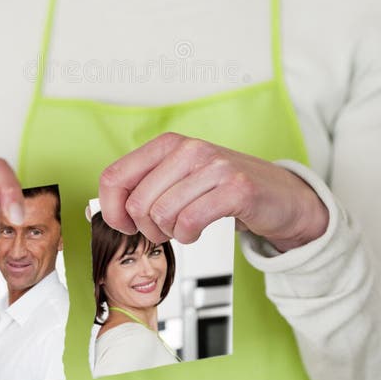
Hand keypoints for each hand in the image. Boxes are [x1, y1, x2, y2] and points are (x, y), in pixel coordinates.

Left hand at [99, 132, 328, 251]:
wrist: (280, 196)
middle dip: (146, 227)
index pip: (114, 176)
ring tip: (184, 227)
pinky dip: (188, 235)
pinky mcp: (235, 189)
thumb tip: (100, 210)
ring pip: (161, 214)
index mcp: (168, 144)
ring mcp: (214, 167)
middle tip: (165, 229)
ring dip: (169, 233)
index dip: (111, 209)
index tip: (125, 224)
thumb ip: (143, 187)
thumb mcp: (179, 178)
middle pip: (137, 202)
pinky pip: (190, 221)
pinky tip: (197, 230)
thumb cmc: (224, 189)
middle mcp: (189, 149)